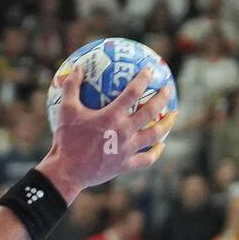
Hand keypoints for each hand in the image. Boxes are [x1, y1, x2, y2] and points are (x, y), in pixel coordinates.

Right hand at [36, 66, 176, 198]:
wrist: (67, 172)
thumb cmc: (65, 140)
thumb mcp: (65, 111)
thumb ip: (71, 87)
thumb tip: (77, 67)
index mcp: (111, 117)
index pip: (133, 92)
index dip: (143, 78)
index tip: (150, 70)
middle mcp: (123, 132)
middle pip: (150, 112)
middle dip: (162, 98)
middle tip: (168, 88)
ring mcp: (127, 150)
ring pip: (154, 135)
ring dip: (166, 124)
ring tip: (173, 115)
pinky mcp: (125, 165)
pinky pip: (146, 159)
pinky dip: (155, 153)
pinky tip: (160, 146)